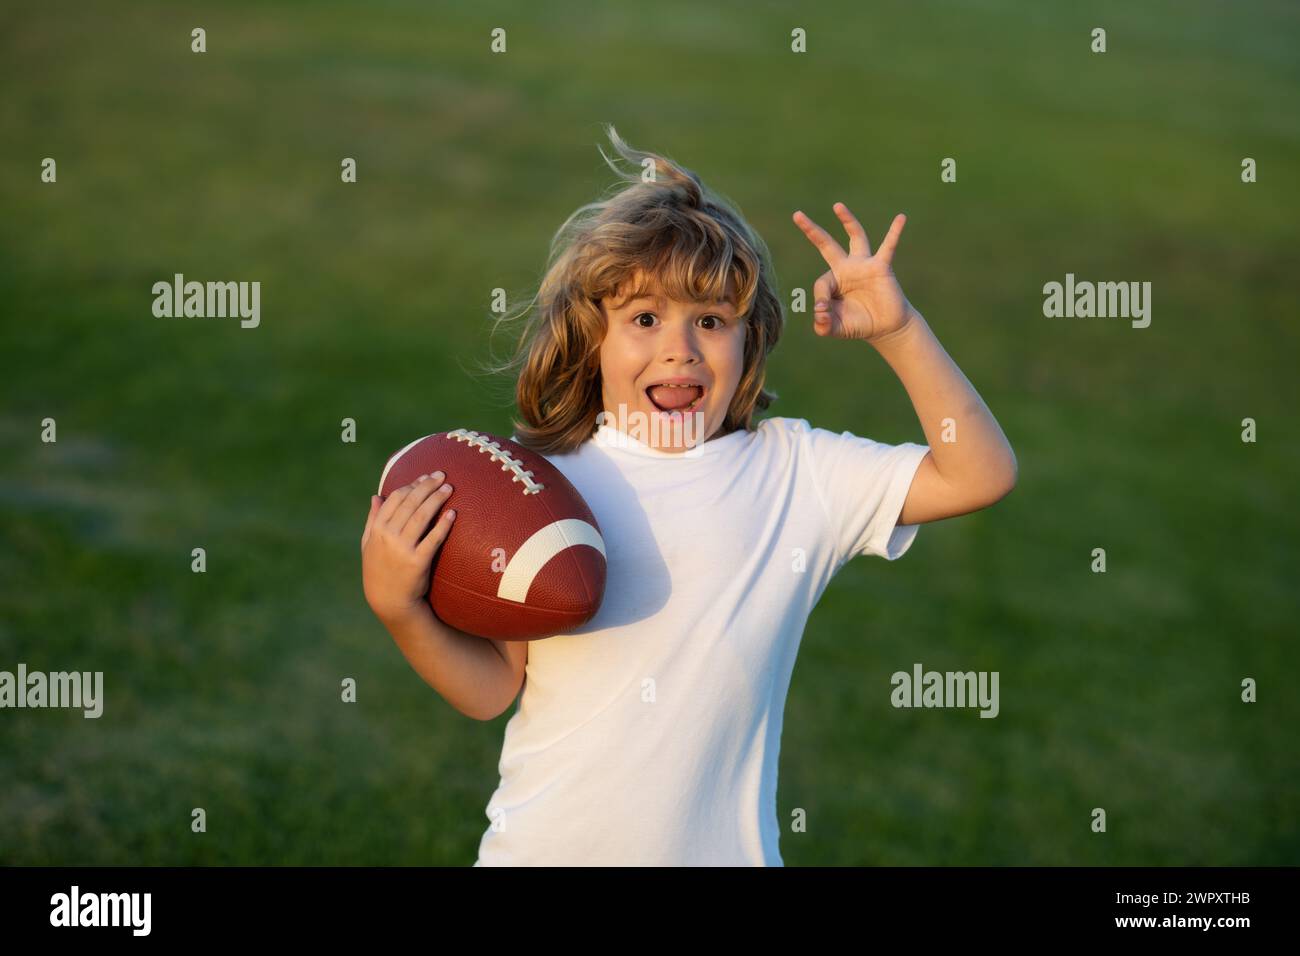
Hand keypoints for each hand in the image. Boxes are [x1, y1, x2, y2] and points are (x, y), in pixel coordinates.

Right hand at [361, 473, 455, 624]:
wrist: (388, 600)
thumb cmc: (379, 569)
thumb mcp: (368, 544)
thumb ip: (372, 519)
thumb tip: (376, 496)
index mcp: (377, 529)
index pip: (395, 498)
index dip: (412, 485)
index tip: (425, 477)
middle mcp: (388, 536)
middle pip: (411, 503)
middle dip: (427, 486)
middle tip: (442, 476)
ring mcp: (402, 549)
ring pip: (422, 516)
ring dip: (437, 499)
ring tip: (449, 488)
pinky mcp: (417, 562)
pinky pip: (433, 539)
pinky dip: (443, 525)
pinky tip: (453, 514)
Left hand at [792, 202, 916, 342]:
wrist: (885, 327)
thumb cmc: (859, 324)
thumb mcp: (836, 328)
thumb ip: (823, 325)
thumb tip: (819, 315)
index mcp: (833, 280)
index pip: (821, 284)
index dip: (821, 300)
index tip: (824, 314)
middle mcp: (847, 267)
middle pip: (826, 244)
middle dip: (812, 230)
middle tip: (797, 215)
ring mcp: (864, 265)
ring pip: (856, 237)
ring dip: (847, 221)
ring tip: (837, 206)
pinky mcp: (881, 267)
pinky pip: (889, 246)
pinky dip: (895, 232)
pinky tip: (901, 218)